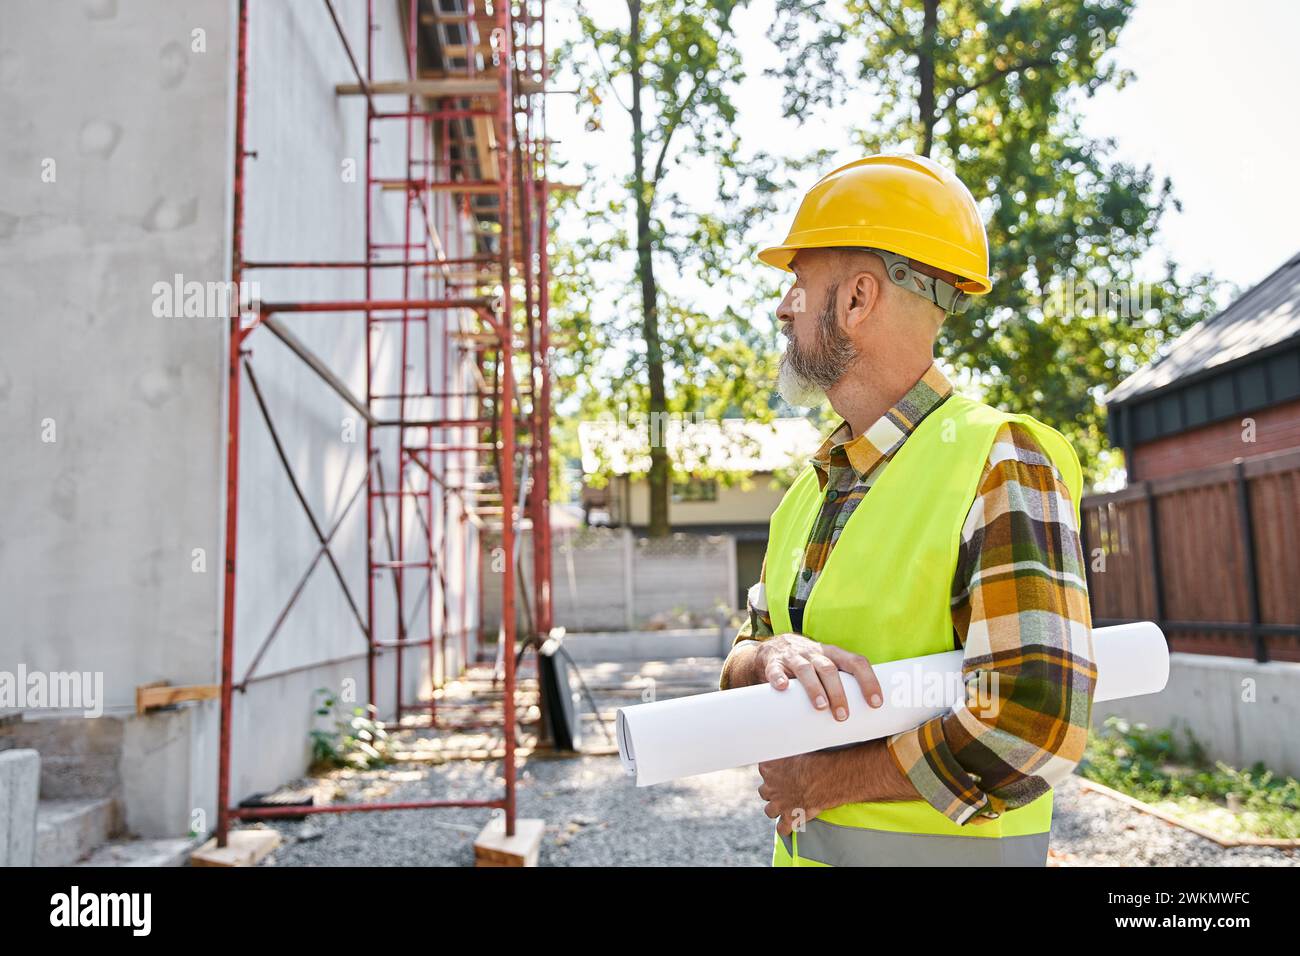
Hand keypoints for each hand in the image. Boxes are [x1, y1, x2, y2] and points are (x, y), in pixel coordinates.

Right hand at [752, 633, 882, 720]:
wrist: (773, 649)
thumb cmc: (809, 666)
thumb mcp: (828, 668)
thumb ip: (843, 686)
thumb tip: (866, 720)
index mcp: (834, 655)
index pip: (857, 662)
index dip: (868, 681)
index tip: (876, 704)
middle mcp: (815, 653)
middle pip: (830, 669)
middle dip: (839, 693)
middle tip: (843, 716)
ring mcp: (794, 657)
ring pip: (806, 669)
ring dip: (815, 688)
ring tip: (821, 707)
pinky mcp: (773, 663)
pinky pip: (775, 670)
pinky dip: (779, 678)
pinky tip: (783, 687)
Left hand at [758, 751, 840, 835]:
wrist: (826, 778)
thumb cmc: (815, 760)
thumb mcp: (798, 748)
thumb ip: (789, 751)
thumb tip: (789, 741)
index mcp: (769, 767)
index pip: (764, 769)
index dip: (773, 771)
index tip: (781, 771)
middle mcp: (770, 786)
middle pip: (764, 791)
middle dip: (773, 791)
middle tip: (785, 789)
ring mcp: (778, 804)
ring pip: (769, 811)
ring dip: (776, 809)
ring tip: (786, 806)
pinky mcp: (789, 818)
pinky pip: (782, 829)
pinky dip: (786, 828)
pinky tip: (791, 826)